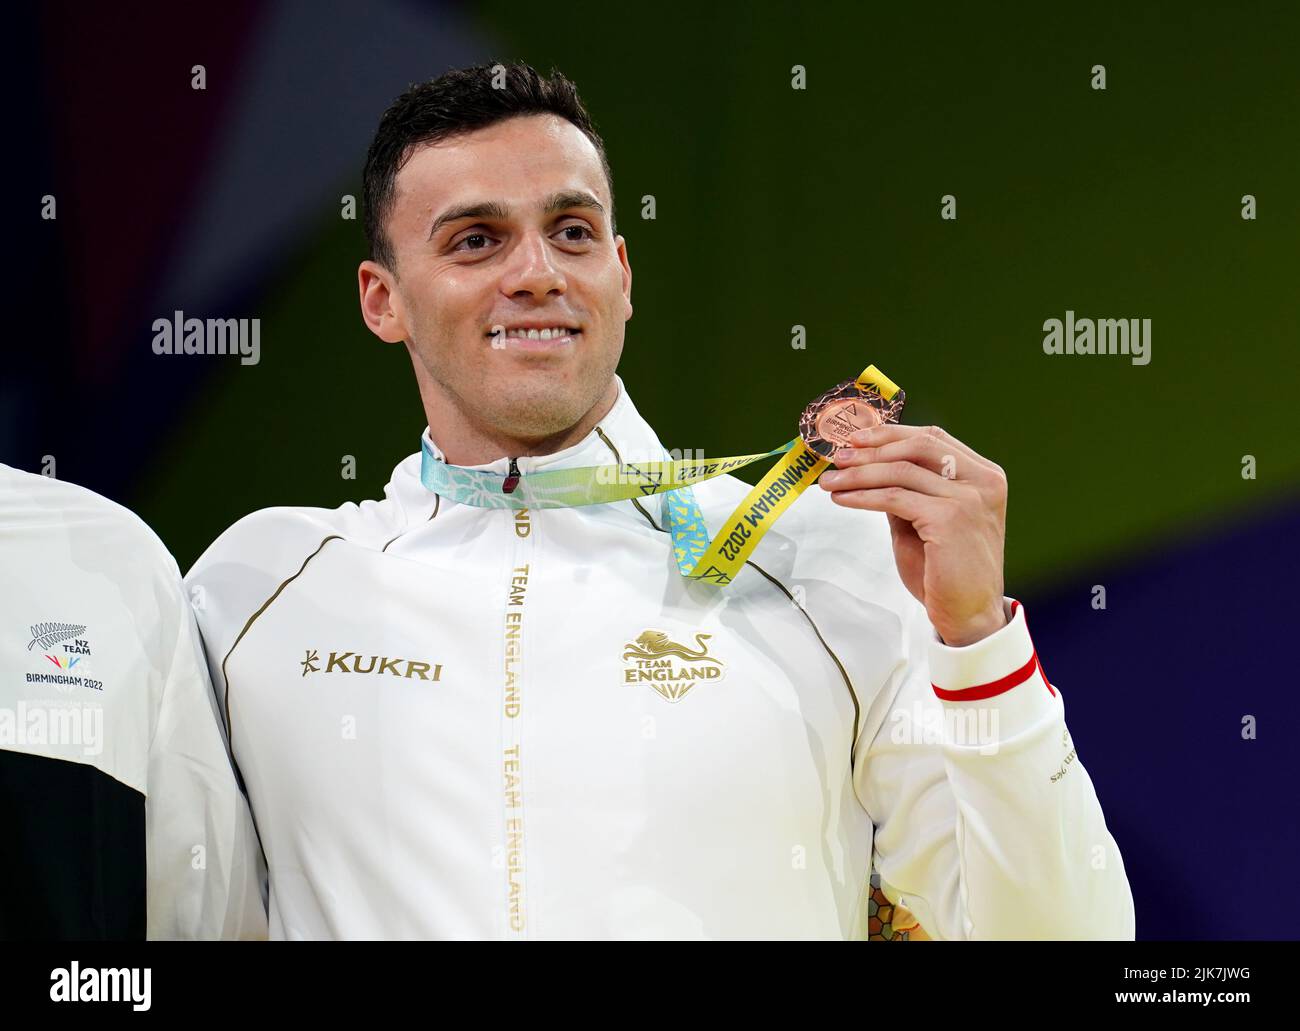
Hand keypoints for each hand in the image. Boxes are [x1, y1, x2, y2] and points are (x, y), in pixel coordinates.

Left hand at [817, 423, 1007, 645]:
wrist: (969, 616)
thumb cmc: (946, 572)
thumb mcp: (925, 521)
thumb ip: (906, 491)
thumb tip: (866, 466)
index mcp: (983, 475)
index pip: (932, 438)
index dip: (891, 433)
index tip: (856, 438)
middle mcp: (982, 481)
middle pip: (918, 446)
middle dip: (872, 449)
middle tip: (837, 458)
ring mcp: (969, 498)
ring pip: (901, 470)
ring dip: (859, 473)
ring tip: (830, 480)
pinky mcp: (949, 519)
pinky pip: (894, 498)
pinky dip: (863, 496)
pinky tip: (843, 499)